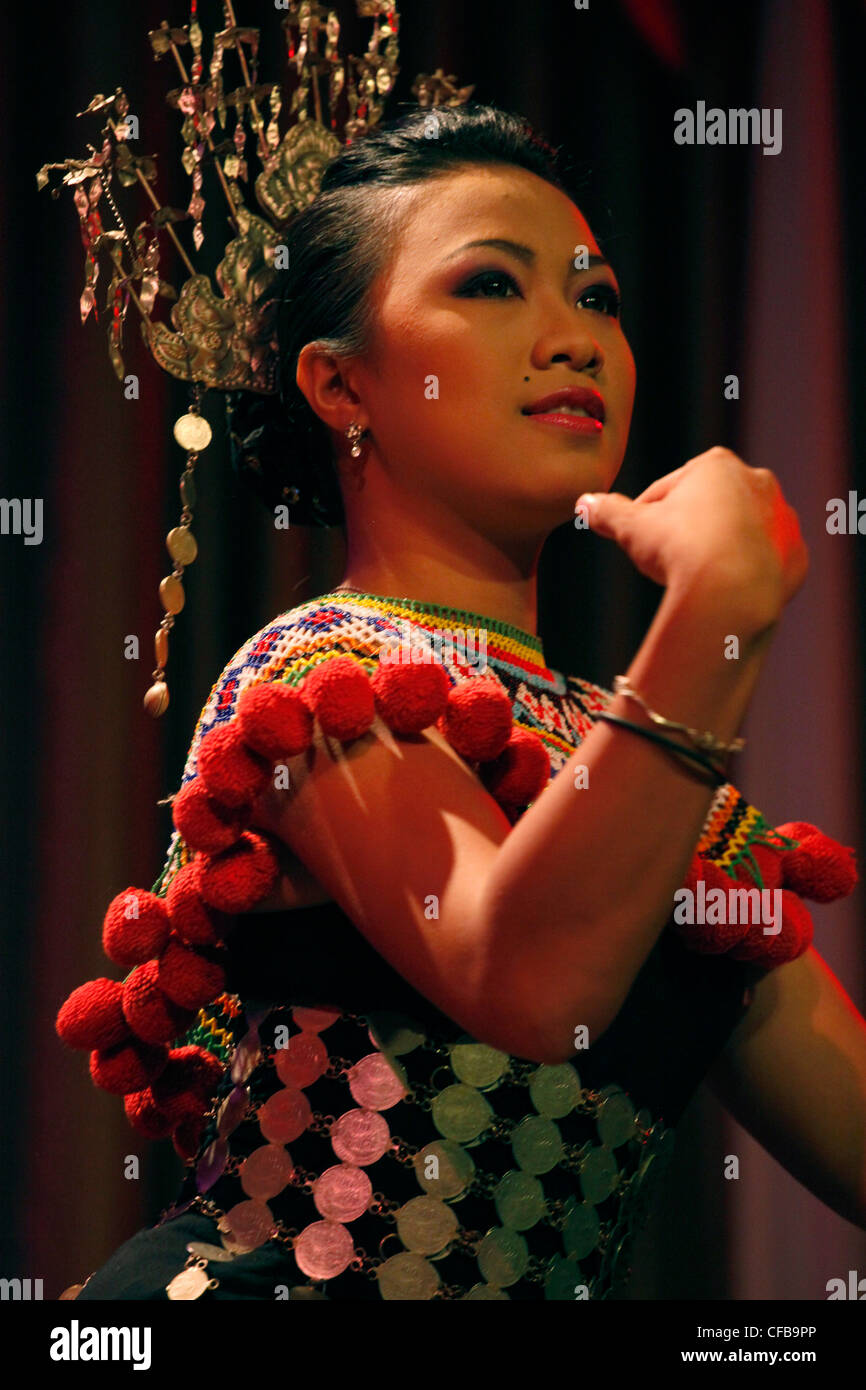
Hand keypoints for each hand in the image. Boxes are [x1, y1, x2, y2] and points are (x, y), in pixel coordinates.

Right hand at [576, 446, 808, 625]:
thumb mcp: (631, 528)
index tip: (639, 540)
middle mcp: (756, 482)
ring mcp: (781, 518)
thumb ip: (607, 512)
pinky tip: (728, 590)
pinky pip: (768, 561)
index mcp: (716, 465)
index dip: (648, 516)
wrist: (730, 592)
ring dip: (722, 549)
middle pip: (710, 507)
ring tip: (697, 578)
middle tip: (668, 561)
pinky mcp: (796, 554)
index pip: (670, 489)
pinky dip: (750, 573)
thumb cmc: (679, 549)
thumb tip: (583, 504)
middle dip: (689, 529)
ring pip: (742, 533)